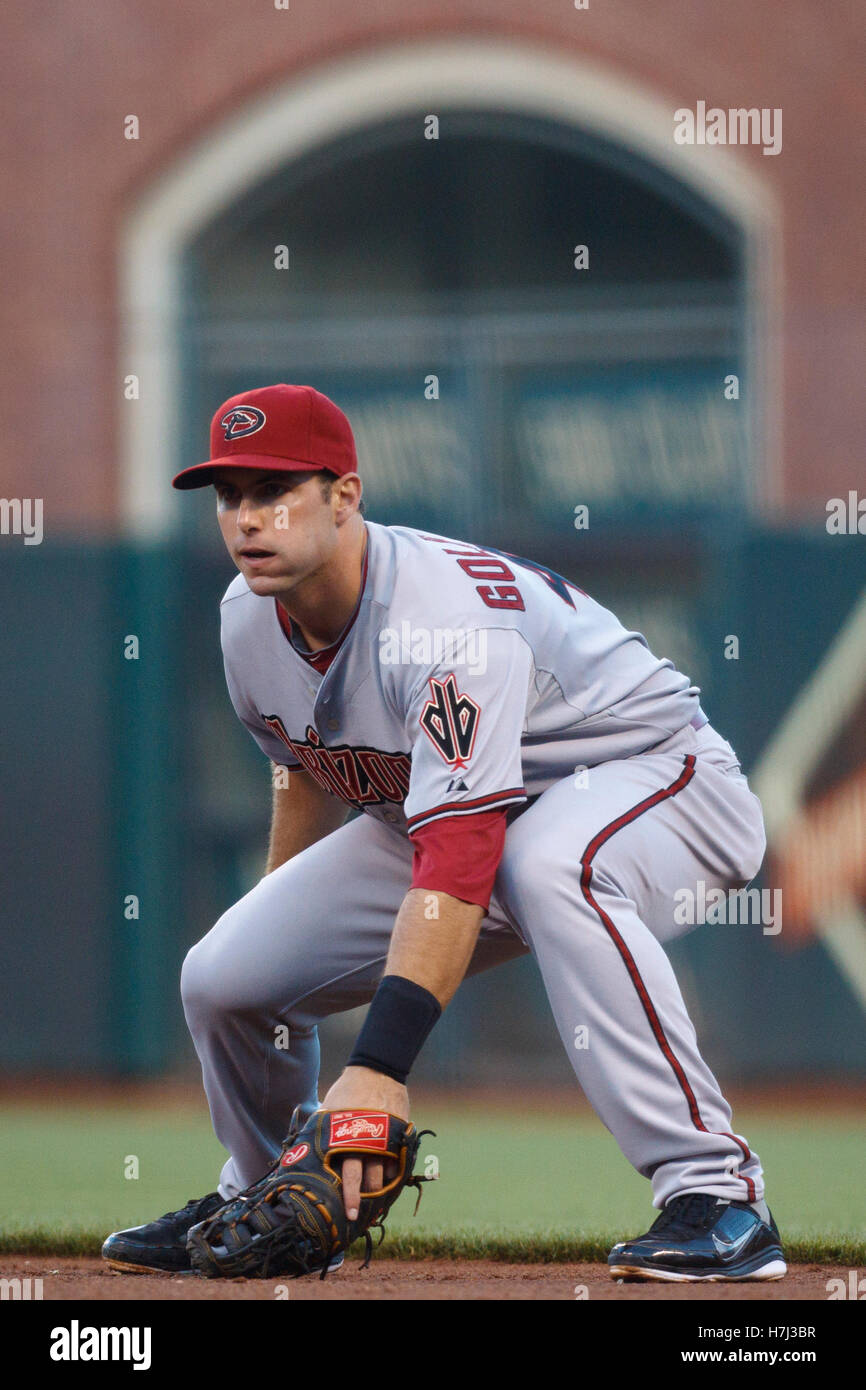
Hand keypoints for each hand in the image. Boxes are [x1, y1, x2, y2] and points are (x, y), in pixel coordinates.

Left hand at [321, 1066, 408, 1219]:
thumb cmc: (347, 1091)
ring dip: (377, 1192)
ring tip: (373, 1207)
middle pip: (363, 1179)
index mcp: (344, 1137)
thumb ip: (320, 1132)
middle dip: (358, 1201)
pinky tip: (387, 1184)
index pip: (343, 1174)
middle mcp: (364, 1142)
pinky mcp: (398, 1135)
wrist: (377, 1070)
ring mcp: (384, 1140)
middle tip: (354, 1218)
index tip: (341, 1210)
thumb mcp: (328, 1110)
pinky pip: (396, 1163)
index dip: (344, 1195)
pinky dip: (391, 1175)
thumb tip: (298, 1150)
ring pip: (382, 1175)